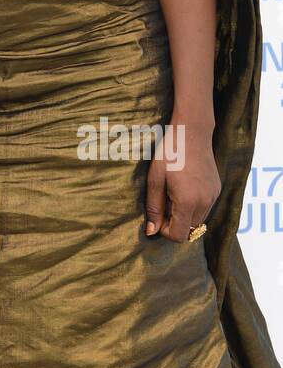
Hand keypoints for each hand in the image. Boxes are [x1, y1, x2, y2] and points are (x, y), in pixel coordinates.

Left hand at [143, 117, 219, 242]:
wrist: (192, 132)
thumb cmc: (169, 153)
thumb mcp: (155, 180)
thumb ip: (154, 207)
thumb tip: (151, 231)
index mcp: (188, 202)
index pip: (178, 235)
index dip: (164, 230)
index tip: (157, 215)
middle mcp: (205, 202)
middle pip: (189, 230)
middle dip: (174, 222)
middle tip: (163, 201)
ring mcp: (213, 196)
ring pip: (198, 221)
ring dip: (184, 214)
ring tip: (173, 192)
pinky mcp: (217, 190)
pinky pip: (205, 208)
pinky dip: (194, 206)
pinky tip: (184, 187)